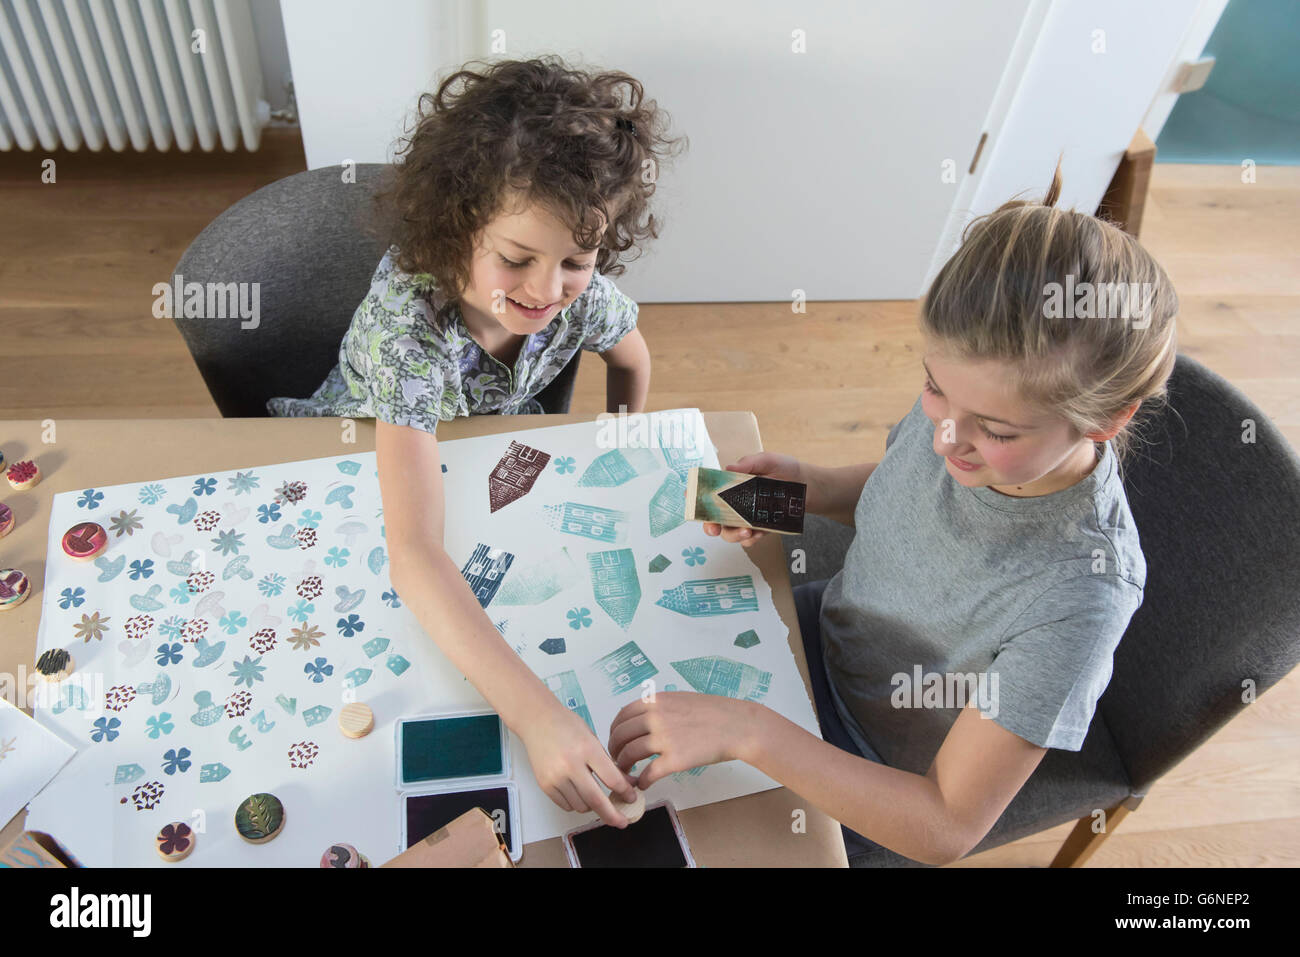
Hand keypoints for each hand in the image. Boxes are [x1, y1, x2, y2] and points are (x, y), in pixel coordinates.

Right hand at [517, 699, 640, 826]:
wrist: (537, 721)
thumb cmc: (566, 725)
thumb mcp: (592, 739)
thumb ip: (609, 763)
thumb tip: (627, 785)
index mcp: (587, 749)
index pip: (612, 779)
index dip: (626, 792)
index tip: (632, 798)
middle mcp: (570, 765)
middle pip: (596, 800)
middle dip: (612, 815)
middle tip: (622, 821)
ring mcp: (555, 777)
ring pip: (581, 806)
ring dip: (592, 806)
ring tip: (595, 795)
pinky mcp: (545, 785)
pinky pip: (566, 805)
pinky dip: (576, 804)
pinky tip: (579, 792)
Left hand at [607, 692, 757, 786]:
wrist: (737, 726)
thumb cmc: (715, 713)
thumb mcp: (681, 699)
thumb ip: (659, 707)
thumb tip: (642, 717)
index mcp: (656, 701)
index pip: (622, 715)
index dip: (614, 730)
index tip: (615, 740)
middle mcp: (656, 717)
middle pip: (621, 735)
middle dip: (614, 750)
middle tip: (617, 759)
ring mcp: (665, 738)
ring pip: (629, 754)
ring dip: (623, 767)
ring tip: (626, 774)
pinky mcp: (675, 759)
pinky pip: (648, 773)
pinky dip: (641, 781)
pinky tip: (643, 784)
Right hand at [701, 452, 806, 548]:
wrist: (809, 486)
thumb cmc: (786, 469)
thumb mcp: (768, 460)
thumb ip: (749, 463)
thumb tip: (729, 467)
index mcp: (732, 484)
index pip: (709, 491)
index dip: (696, 497)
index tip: (690, 501)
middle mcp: (735, 503)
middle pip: (713, 517)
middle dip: (709, 525)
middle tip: (713, 528)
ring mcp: (746, 517)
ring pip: (729, 532)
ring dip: (732, 535)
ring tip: (745, 532)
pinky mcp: (760, 529)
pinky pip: (748, 539)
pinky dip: (750, 539)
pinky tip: (757, 534)